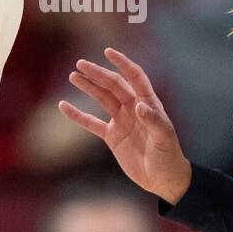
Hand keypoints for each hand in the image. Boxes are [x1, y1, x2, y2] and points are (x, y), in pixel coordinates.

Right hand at [59, 47, 191, 204]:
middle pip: (113, 85)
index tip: (108, 52)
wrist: (163, 179)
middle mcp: (134, 108)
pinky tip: (64, 106)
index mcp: (148, 104)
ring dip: (88, 87)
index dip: (123, 63)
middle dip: (98, 74)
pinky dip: (78, 115)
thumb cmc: (168, 157)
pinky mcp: (112, 136)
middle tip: (80, 64)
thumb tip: (139, 105)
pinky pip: (92, 123)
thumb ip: (153, 120)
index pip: (134, 77)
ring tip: (73, 76)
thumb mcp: (164, 138)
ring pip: (102, 99)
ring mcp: (122, 121)